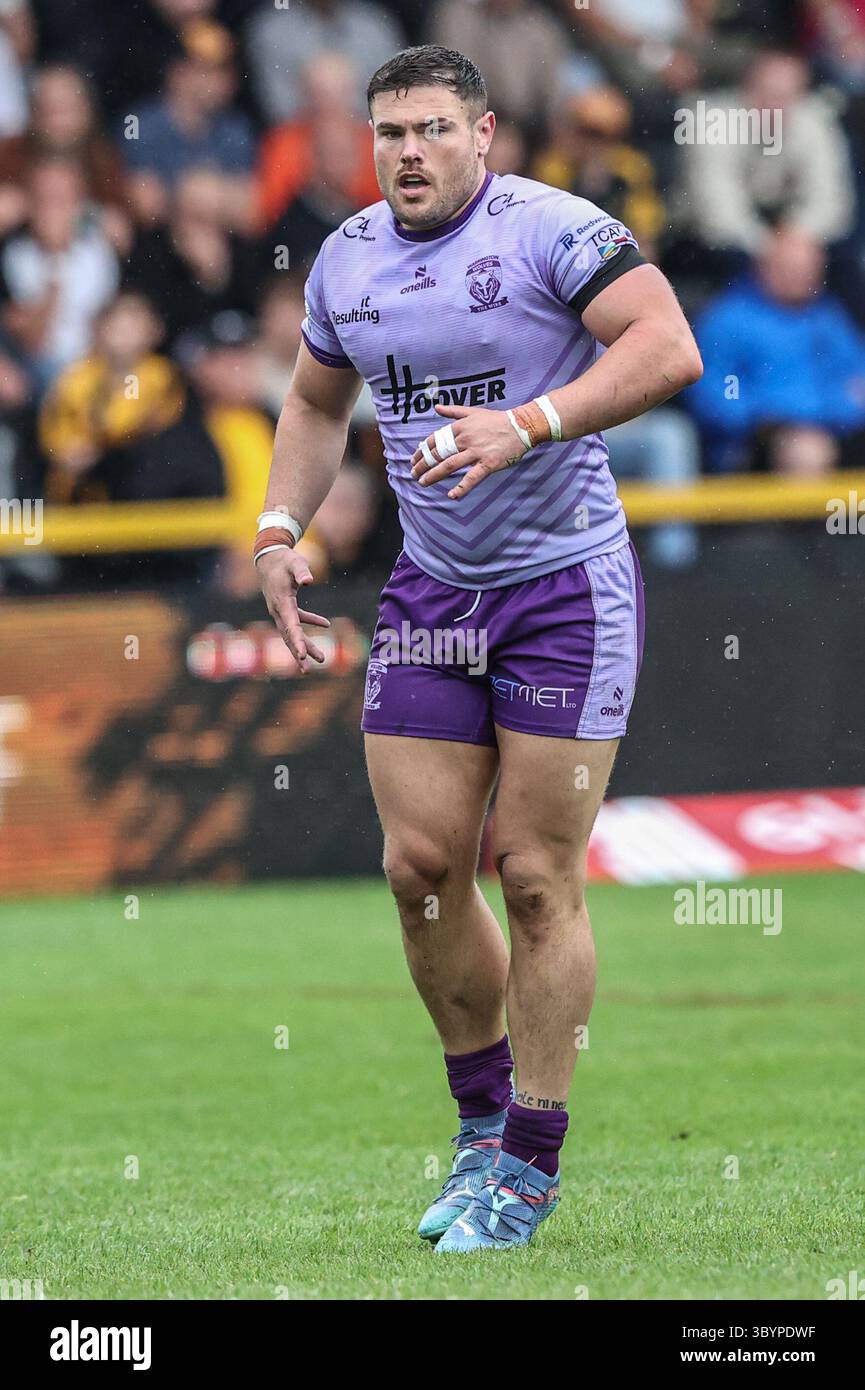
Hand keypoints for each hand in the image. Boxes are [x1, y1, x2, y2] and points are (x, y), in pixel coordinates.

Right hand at [257, 546, 329, 673]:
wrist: (268, 556)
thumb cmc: (284, 559)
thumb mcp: (294, 562)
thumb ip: (301, 570)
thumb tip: (309, 580)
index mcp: (281, 602)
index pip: (290, 625)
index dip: (297, 641)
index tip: (303, 655)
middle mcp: (278, 610)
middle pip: (289, 636)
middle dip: (299, 653)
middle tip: (308, 669)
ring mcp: (280, 610)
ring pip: (292, 632)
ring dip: (305, 645)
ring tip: (321, 658)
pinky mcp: (285, 607)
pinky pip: (297, 620)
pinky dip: (310, 622)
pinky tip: (326, 624)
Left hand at [410, 403, 528, 499]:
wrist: (521, 426)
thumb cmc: (496, 420)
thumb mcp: (473, 411)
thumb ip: (453, 411)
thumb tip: (436, 407)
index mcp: (460, 427)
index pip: (434, 440)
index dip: (422, 451)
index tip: (414, 459)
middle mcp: (465, 439)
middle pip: (438, 454)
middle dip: (423, 465)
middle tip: (413, 474)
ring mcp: (476, 452)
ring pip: (450, 465)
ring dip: (434, 475)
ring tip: (423, 483)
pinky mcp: (488, 464)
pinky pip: (472, 477)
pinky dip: (461, 487)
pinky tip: (452, 495)